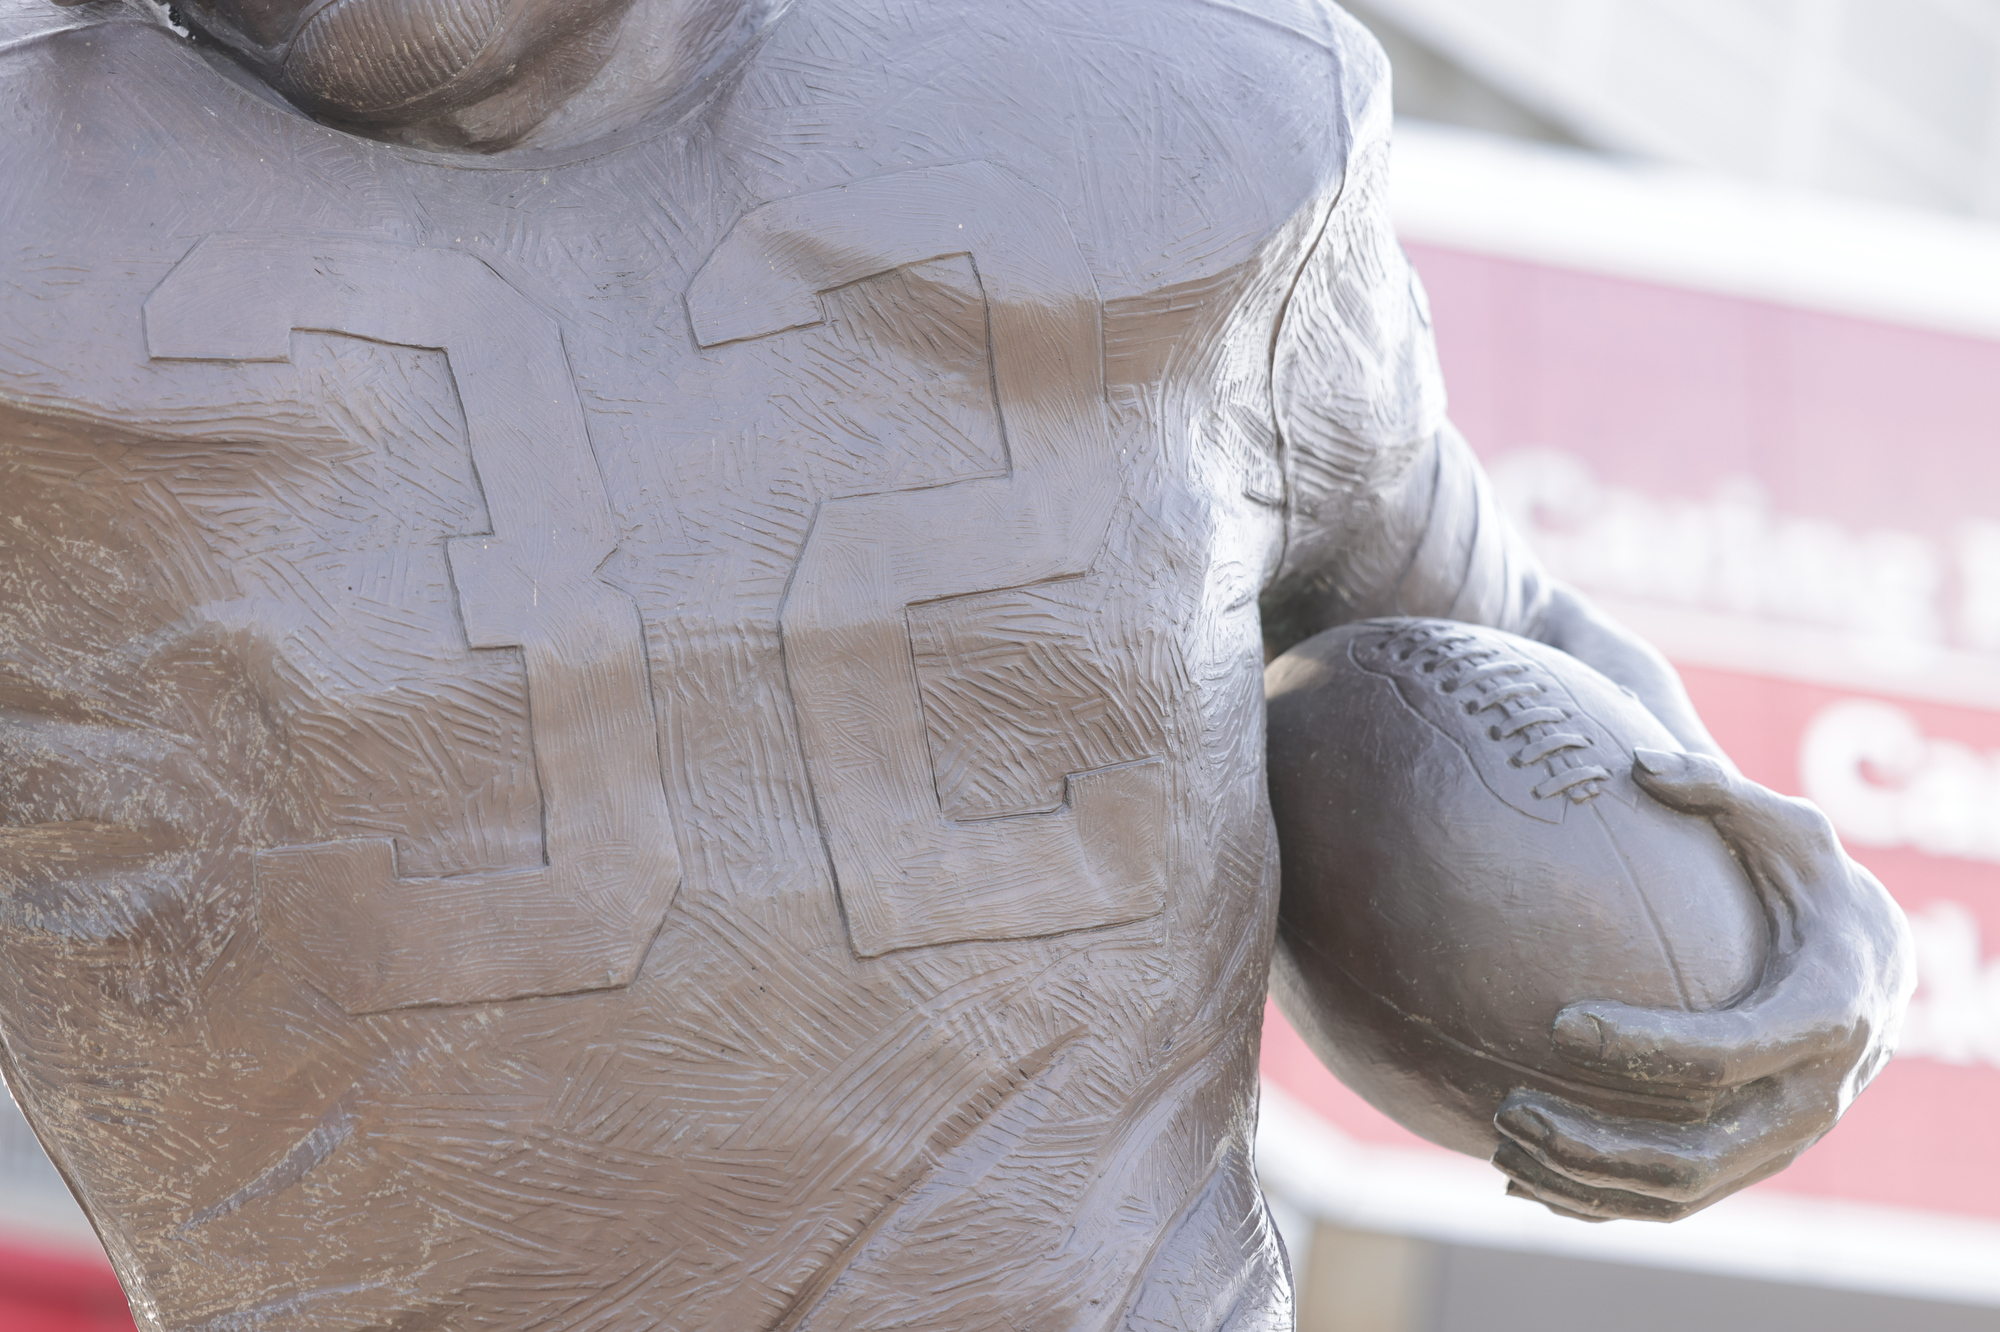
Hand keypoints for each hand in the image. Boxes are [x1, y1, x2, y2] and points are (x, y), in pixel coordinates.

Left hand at [1491, 748, 1914, 1221]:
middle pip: (1700, 1148)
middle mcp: (1814, 1096)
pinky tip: (1523, 1180)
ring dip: (1589, 1181)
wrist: (1879, 968)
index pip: (1725, 1049)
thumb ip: (1720, 791)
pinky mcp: (1758, 1162)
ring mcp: (1787, 1140)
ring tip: (1500, 1141)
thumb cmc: (1816, 886)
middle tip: (1508, 1106)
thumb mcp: (1789, 828)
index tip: (1559, 1022)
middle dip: (1599, 1141)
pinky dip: (1603, 1202)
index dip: (1643, 1045)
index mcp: (1824, 1014)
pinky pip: (1678, 1200)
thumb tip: (1642, 761)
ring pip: (1684, 1190)